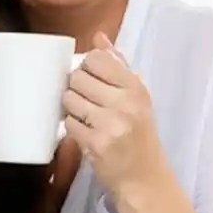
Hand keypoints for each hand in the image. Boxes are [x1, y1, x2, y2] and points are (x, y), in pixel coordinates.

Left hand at [62, 32, 172, 198]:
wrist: (144, 176)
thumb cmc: (138, 132)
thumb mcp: (136, 96)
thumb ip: (116, 65)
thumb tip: (98, 36)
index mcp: (136, 87)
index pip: (96, 58)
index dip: (86, 67)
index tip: (91, 79)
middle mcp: (125, 103)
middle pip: (77, 77)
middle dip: (75, 88)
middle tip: (85, 100)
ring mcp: (111, 124)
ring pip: (69, 98)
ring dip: (71, 107)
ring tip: (84, 116)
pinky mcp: (96, 143)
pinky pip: (68, 123)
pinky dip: (72, 127)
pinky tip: (84, 131)